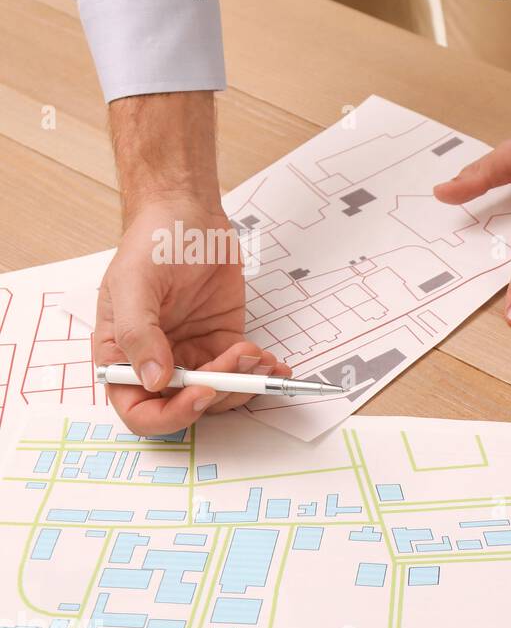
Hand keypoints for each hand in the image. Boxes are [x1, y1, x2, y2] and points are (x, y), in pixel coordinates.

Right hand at [94, 197, 290, 434]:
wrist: (189, 213)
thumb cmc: (152, 242)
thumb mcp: (134, 284)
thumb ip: (137, 334)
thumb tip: (152, 380)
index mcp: (121, 354)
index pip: (137, 408)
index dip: (169, 415)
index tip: (200, 392)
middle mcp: (156, 360)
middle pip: (185, 406)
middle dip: (217, 393)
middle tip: (238, 364)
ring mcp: (191, 353)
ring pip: (219, 394)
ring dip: (243, 383)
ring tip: (258, 355)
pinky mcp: (222, 342)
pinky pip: (241, 372)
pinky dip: (260, 373)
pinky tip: (273, 362)